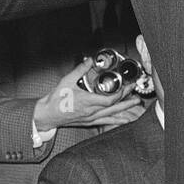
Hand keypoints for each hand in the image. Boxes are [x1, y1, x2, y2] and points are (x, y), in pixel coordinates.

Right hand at [33, 58, 149, 132]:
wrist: (48, 114)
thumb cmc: (56, 100)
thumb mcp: (67, 81)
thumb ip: (80, 69)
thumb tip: (89, 60)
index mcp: (87, 101)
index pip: (108, 100)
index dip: (120, 94)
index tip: (126, 86)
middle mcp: (91, 111)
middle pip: (114, 107)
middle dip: (126, 99)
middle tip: (136, 92)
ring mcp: (91, 118)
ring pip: (112, 115)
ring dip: (125, 110)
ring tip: (135, 105)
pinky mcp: (89, 121)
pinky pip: (106, 122)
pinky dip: (116, 121)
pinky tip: (124, 120)